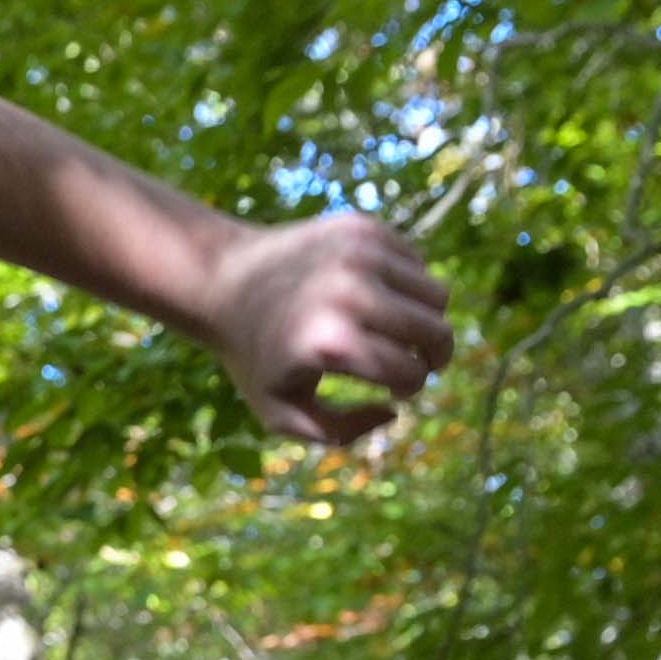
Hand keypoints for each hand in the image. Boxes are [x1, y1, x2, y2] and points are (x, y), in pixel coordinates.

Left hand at [199, 209, 454, 446]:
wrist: (222, 282)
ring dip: (426, 320)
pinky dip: (407, 284)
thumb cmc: (257, 356)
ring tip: (399, 332)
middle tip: (420, 363)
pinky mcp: (364, 227)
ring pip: (437, 294)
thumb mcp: (281, 413)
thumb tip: (394, 410)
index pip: (411, 372)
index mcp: (334, 343)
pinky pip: (417, 262)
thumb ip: (340, 432)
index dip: (410, 389)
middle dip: (436, 356)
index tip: (396, 391)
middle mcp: (353, 292)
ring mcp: (360, 253)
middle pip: (437, 331)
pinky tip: (379, 297)